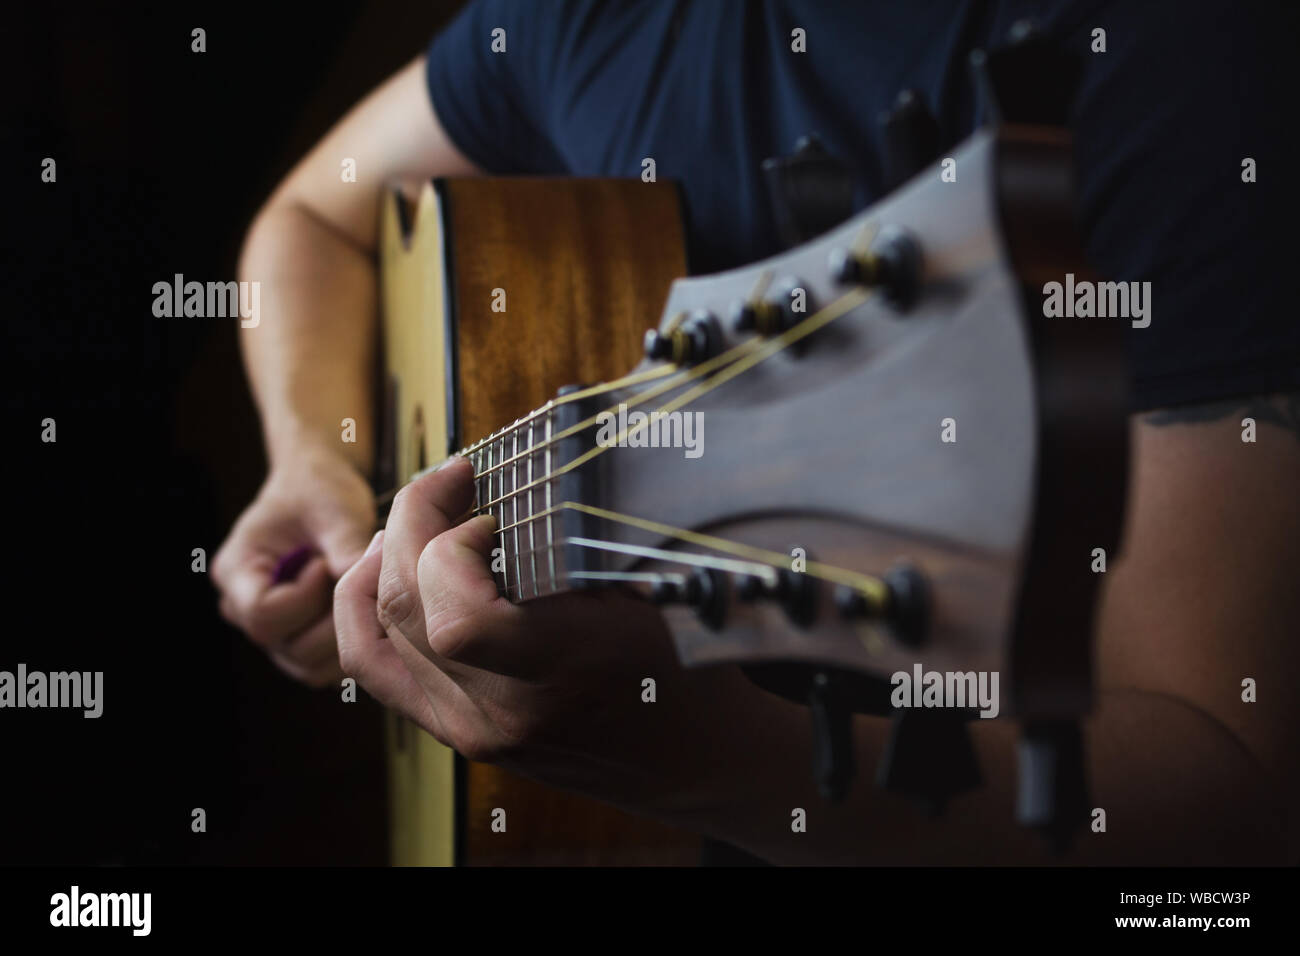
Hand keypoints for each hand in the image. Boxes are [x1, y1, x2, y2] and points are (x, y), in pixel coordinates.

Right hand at [214, 443, 375, 685]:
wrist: (322, 491)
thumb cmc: (320, 491)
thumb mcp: (335, 508)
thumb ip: (348, 547)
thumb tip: (373, 588)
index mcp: (236, 570)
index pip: (264, 614)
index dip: (307, 597)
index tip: (326, 563)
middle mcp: (242, 608)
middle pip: (288, 646)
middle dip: (334, 618)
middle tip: (353, 578)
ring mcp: (270, 632)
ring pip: (308, 666)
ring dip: (347, 634)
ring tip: (357, 590)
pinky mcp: (296, 643)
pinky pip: (324, 667)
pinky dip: (352, 645)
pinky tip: (365, 608)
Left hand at [333, 457, 776, 815]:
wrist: (695, 760)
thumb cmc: (687, 670)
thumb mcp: (656, 596)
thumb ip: (580, 545)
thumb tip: (526, 474)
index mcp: (559, 672)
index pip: (454, 610)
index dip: (455, 541)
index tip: (493, 510)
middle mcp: (500, 710)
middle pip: (405, 606)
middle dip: (413, 523)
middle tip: (451, 481)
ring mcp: (471, 729)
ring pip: (378, 634)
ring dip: (385, 558)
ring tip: (416, 517)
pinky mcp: (458, 734)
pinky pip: (376, 670)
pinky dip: (364, 611)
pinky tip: (381, 569)